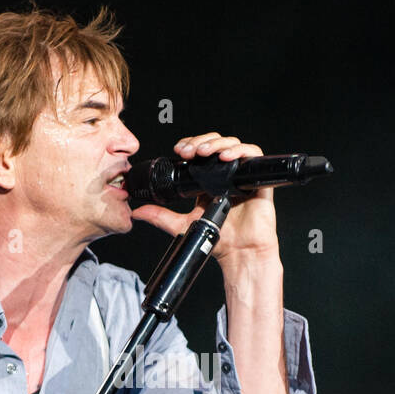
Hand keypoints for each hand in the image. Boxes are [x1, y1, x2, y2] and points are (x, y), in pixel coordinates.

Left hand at [129, 132, 279, 267]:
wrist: (240, 252)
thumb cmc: (220, 239)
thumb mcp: (182, 225)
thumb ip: (160, 217)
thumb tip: (138, 212)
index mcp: (210, 180)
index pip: (202, 150)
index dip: (191, 144)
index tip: (179, 151)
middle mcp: (226, 173)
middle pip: (216, 142)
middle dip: (201, 141)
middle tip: (188, 151)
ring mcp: (241, 174)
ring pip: (232, 144)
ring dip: (217, 143)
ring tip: (204, 152)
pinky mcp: (257, 179)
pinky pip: (253, 155)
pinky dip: (239, 151)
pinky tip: (225, 157)